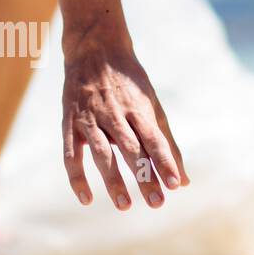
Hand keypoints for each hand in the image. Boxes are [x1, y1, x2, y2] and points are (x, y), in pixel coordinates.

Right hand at [61, 33, 187, 209]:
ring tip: (124, 205)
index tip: (175, 185)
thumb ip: (166, 145)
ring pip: (102, 153)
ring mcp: (90, 119)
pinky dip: (77, 177)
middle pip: (131, 149)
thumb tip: (183, 181)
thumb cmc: (128, 83)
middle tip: (156, 203)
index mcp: (138, 109)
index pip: (155, 139)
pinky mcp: (70, 123)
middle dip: (143, 176)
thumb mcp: (151, 106)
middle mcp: (115, 114)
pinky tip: (86, 199)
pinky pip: (71, 154)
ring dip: (112, 180)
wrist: (94, 48)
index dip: (165, 161)